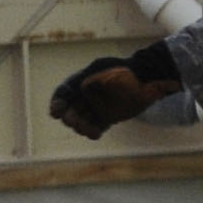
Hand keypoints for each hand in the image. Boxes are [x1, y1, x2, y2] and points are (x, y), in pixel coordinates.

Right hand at [48, 55, 180, 139]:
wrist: (146, 78)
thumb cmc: (125, 70)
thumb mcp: (106, 68)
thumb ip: (95, 78)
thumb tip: (83, 87)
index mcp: (82, 81)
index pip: (64, 92)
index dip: (58, 102)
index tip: (56, 112)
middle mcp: (86, 96)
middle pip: (70, 110)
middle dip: (69, 117)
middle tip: (72, 122)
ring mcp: (96, 108)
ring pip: (81, 121)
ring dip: (80, 127)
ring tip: (86, 130)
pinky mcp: (107, 118)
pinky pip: (96, 127)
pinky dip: (93, 132)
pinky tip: (95, 134)